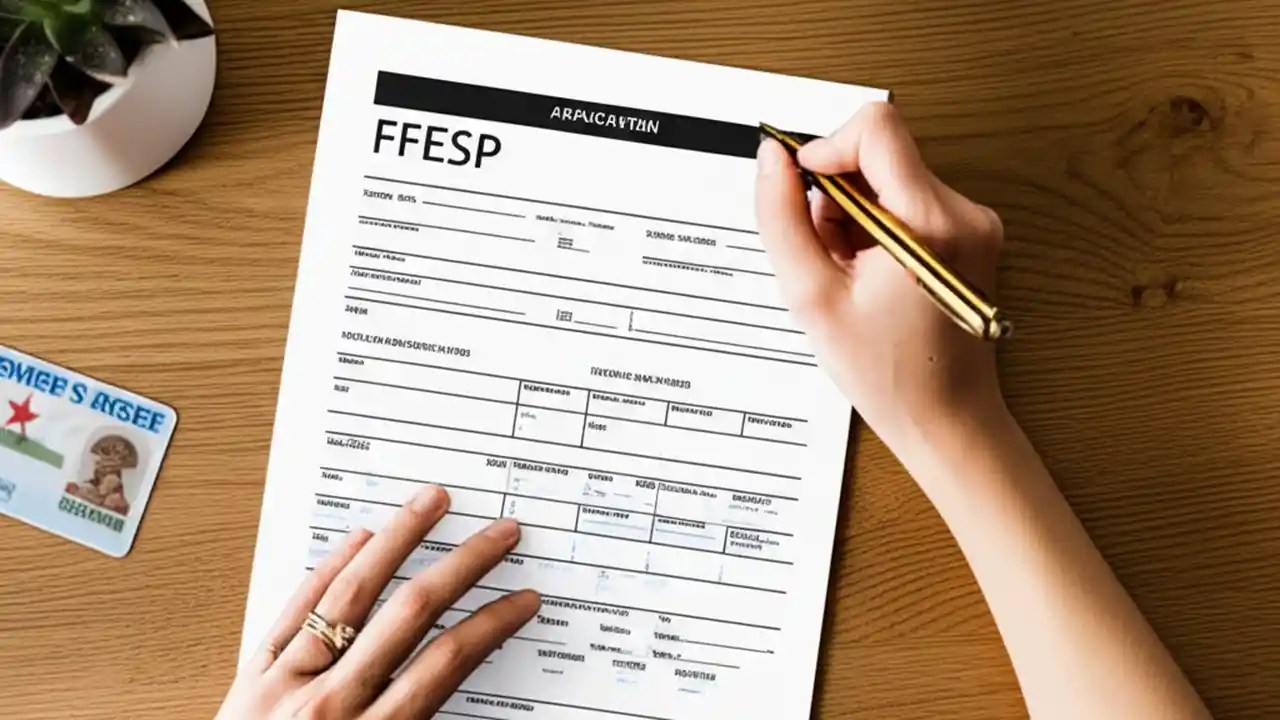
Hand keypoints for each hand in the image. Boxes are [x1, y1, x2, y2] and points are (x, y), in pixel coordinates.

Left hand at [217, 486, 539, 718]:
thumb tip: (459, 684)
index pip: (447, 664)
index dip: (493, 624)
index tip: (522, 601)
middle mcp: (330, 704)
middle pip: (411, 614)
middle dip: (463, 567)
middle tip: (498, 535)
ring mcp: (285, 684)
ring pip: (351, 594)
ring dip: (398, 541)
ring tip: (429, 503)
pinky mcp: (249, 677)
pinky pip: (292, 610)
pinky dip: (327, 570)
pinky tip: (357, 539)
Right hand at [755, 103, 1006, 452]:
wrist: (947, 418)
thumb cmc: (891, 375)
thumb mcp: (813, 299)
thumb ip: (783, 220)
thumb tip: (773, 162)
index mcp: (930, 224)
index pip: (876, 128)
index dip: (826, 148)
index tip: (804, 185)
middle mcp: (962, 212)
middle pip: (879, 153)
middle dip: (836, 196)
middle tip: (826, 253)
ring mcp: (971, 222)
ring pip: (889, 178)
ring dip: (853, 216)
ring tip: (849, 273)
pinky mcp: (969, 233)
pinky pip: (907, 203)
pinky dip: (876, 229)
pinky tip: (870, 276)